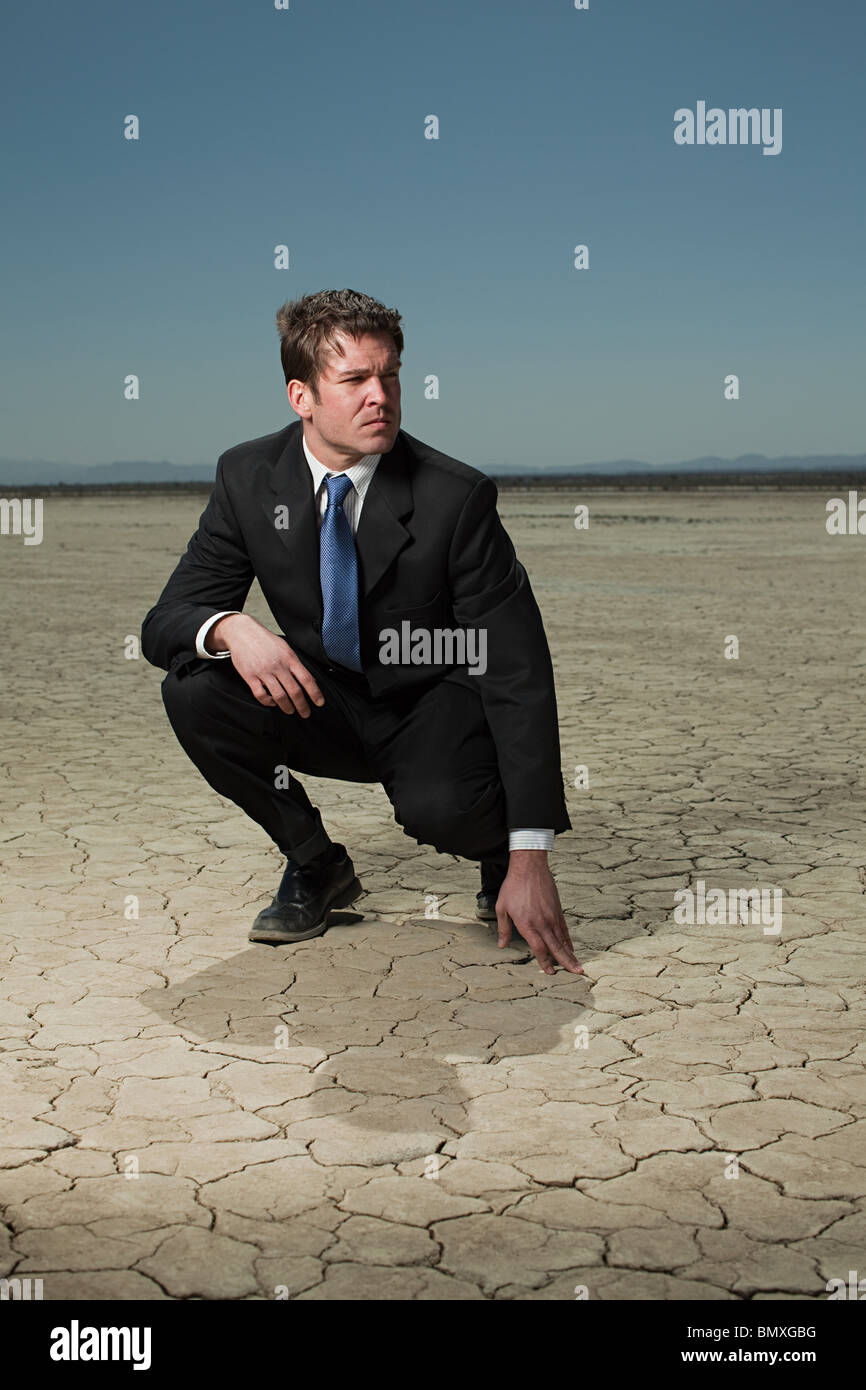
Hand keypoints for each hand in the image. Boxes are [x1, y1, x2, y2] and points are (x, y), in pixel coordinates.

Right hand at [208, 614, 324, 716]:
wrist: (242, 632)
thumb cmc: (265, 641)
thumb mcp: (285, 647)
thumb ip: (294, 663)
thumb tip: (307, 679)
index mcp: (289, 658)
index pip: (306, 679)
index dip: (315, 693)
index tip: (319, 703)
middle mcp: (278, 666)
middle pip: (294, 691)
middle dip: (302, 706)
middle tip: (305, 713)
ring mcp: (264, 672)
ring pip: (279, 696)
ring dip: (287, 707)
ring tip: (290, 710)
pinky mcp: (250, 677)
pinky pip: (261, 695)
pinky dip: (268, 702)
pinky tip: (272, 702)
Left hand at [495, 850, 582, 975]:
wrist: (529, 867)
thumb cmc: (513, 887)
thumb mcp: (501, 908)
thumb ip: (504, 929)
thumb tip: (501, 945)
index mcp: (527, 924)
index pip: (539, 948)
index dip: (545, 961)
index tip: (550, 972)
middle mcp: (542, 922)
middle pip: (556, 947)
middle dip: (566, 962)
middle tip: (577, 973)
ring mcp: (552, 916)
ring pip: (562, 939)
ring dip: (570, 953)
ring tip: (578, 965)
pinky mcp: (557, 909)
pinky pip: (564, 928)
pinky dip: (568, 939)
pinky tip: (571, 947)